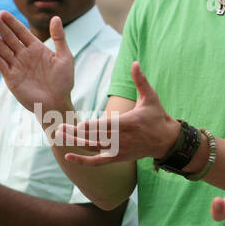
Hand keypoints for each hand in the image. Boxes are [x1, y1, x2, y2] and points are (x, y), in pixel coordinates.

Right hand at [0, 11, 73, 115]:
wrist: (57, 103)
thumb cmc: (63, 82)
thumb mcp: (65, 57)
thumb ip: (59, 38)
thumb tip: (55, 17)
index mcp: (36, 48)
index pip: (21, 32)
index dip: (12, 22)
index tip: (3, 12)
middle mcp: (24, 55)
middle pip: (9, 38)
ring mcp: (17, 66)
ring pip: (2, 49)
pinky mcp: (11, 78)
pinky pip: (0, 63)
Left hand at [58, 62, 178, 166]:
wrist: (165, 140)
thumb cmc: (156, 116)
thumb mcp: (150, 97)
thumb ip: (140, 80)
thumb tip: (135, 63)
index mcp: (129, 123)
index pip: (107, 127)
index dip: (92, 127)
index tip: (78, 125)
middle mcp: (122, 139)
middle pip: (96, 137)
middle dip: (76, 133)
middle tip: (59, 127)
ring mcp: (119, 150)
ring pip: (93, 148)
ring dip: (75, 143)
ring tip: (59, 135)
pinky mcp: (117, 157)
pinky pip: (97, 162)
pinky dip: (83, 161)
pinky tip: (68, 157)